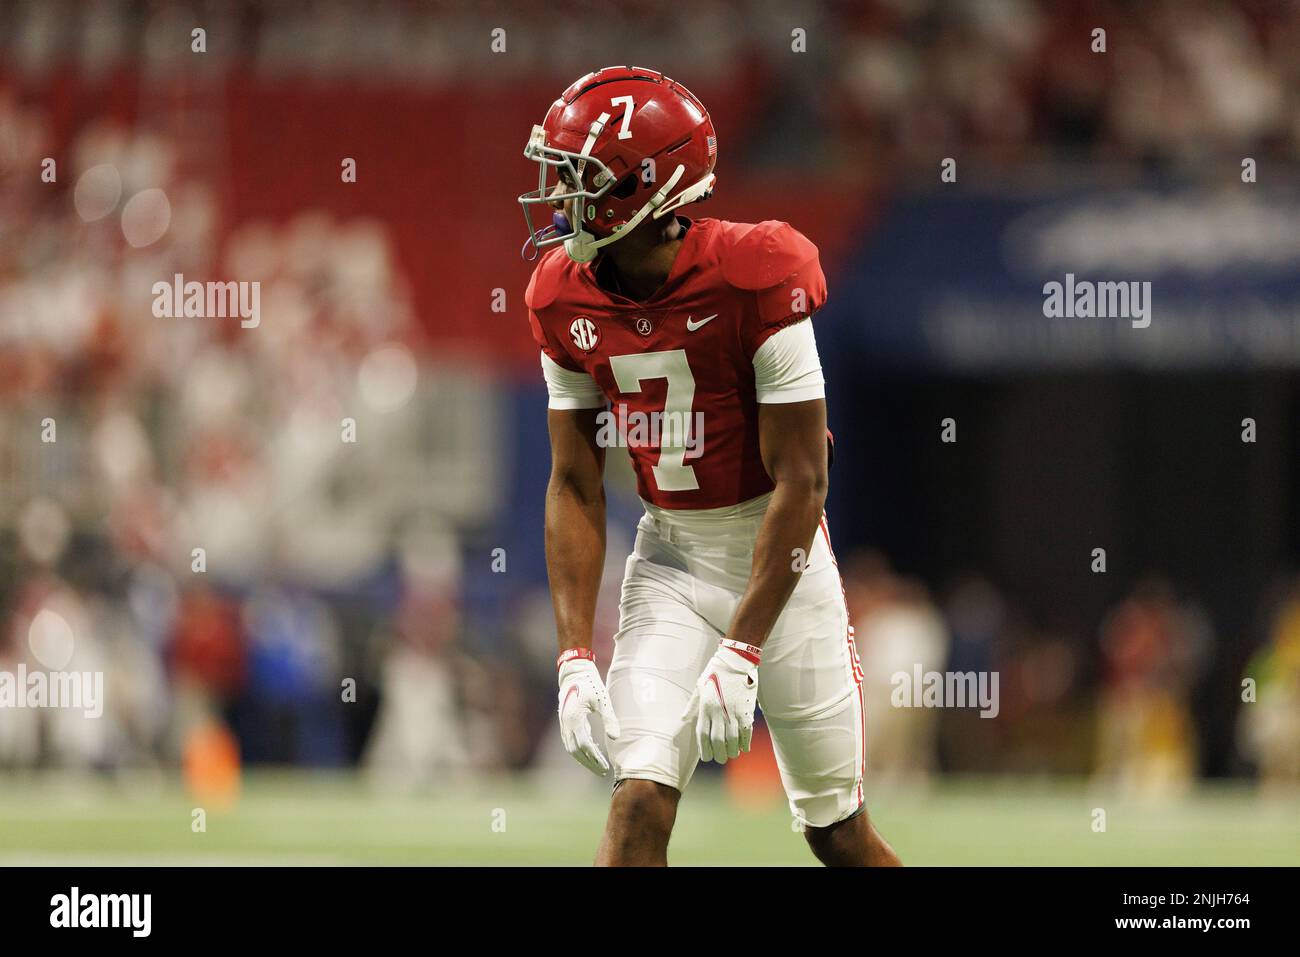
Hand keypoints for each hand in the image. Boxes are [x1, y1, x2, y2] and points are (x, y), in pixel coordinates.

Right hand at [557, 649, 620, 775]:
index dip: (595, 758)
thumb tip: (616, 737)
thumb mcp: (603, 699)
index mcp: (574, 718)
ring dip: (583, 758)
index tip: (605, 766)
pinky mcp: (565, 722)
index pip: (584, 745)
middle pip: (575, 751)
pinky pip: (570, 741)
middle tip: (603, 771)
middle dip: (589, 763)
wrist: (574, 672)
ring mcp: (563, 723)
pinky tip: (592, 751)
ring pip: (571, 748)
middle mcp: (566, 723)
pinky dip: (580, 750)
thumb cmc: (590, 684)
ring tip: (598, 765)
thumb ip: (609, 718)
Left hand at [681, 639, 760, 763]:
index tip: (707, 757)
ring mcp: (733, 711)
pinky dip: (745, 742)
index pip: (702, 735)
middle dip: (719, 754)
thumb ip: (692, 705)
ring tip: (732, 754)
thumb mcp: (700, 686)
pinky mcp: (746, 709)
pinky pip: (746, 731)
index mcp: (705, 707)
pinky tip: (744, 748)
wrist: (736, 659)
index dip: (704, 749)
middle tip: (720, 758)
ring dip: (732, 751)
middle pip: (717, 741)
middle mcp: (718, 712)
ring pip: (732, 740)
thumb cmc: (716, 672)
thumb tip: (683, 718)